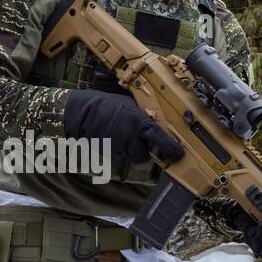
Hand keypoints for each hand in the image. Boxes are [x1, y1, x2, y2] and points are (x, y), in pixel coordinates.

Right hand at [63, 90, 184, 163]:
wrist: (83, 113)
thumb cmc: (105, 104)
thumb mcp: (128, 104)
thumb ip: (142, 116)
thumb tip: (153, 122)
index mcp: (138, 122)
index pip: (160, 139)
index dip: (171, 149)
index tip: (178, 155)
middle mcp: (131, 137)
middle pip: (144, 154)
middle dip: (143, 150)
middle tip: (138, 139)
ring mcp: (119, 147)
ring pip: (131, 156)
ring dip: (131, 150)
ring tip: (122, 135)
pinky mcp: (109, 153)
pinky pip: (119, 155)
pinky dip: (119, 150)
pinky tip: (112, 138)